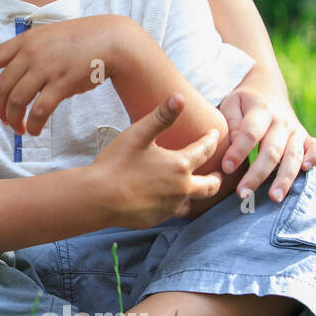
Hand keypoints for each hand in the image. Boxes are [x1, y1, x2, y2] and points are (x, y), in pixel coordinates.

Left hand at [0, 15, 134, 134]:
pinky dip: (33, 125)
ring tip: (19, 129)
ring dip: (13, 120)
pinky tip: (34, 131)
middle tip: (4, 120)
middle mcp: (31, 54)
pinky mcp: (62, 84)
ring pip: (16, 101)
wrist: (112, 40)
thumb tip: (10, 70)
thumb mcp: (47, 35)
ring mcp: (46, 69)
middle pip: (1, 88)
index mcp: (24, 41)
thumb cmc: (79, 40)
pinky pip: (39, 111)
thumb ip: (27, 49)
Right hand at [92, 93, 223, 228]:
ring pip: (191, 203)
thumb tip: (180, 97)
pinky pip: (170, 213)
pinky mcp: (156, 219)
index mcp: (180, 165)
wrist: (98, 197)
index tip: (215, 135)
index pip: (205, 151)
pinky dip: (171, 206)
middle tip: (217, 174)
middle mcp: (181, 188)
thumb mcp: (138, 135)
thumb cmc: (117, 163)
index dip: (211, 140)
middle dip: (216, 178)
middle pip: (210, 186)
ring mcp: (169, 207)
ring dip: (194, 196)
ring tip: (191, 190)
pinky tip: (164, 201)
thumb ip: (161, 117)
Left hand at [219, 87, 315, 201]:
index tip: (226, 168)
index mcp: (260, 111)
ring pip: (293, 155)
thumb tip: (233, 146)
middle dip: (257, 174)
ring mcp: (295, 130)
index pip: (250, 133)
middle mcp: (281, 122)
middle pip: (271, 150)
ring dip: (284, 178)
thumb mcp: (231, 104)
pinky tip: (306, 170)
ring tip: (274, 197)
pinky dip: (315, 158)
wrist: (267, 87)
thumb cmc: (243, 102)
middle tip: (242, 194)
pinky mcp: (306, 138)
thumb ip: (231, 123)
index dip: (238, 151)